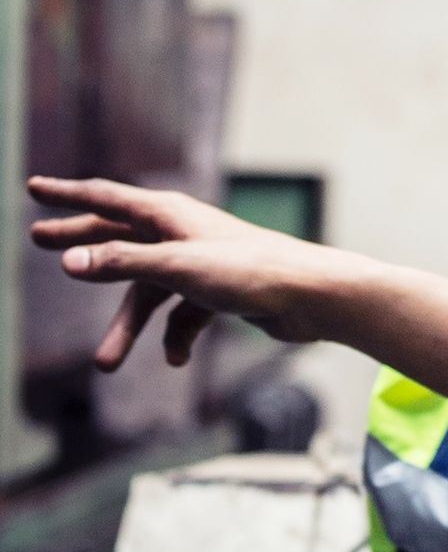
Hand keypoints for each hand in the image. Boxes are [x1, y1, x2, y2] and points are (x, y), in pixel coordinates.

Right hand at [28, 176, 335, 369]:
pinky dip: (174, 337)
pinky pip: (182, 316)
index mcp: (168, 214)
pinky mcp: (218, 292)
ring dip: (128, 326)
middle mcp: (180, 233)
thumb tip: (68, 261)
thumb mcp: (177, 269)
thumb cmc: (248, 271)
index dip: (66, 195)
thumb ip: (122, 265)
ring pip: (147, 292)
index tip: (33, 187)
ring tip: (105, 364)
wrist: (309, 296)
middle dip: (81, 242)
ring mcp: (198, 263)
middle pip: (118, 237)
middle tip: (38, 239)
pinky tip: (175, 359)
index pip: (105, 199)